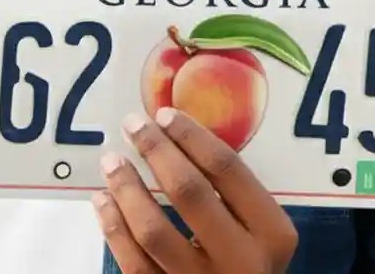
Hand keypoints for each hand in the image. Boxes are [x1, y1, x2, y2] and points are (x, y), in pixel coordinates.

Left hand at [93, 107, 297, 273]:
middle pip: (190, 192)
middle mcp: (243, 261)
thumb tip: (174, 133)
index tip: (164, 115)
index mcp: (272, 233)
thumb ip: (230, 192)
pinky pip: (133, 261)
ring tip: (111, 161)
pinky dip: (113, 226)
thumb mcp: (257, 229)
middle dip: (156, 151)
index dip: (191, 136)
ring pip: (154, 231)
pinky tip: (102, 200)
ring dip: (127, 189)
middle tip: (132, 125)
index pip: (227, 170)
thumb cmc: (247, 259)